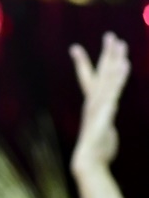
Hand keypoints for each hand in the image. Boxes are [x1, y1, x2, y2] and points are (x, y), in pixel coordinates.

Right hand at [70, 32, 129, 175]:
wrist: (90, 162)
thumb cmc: (97, 153)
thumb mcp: (102, 135)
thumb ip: (104, 126)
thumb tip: (104, 128)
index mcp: (91, 105)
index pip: (87, 79)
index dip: (82, 63)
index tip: (74, 48)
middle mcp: (93, 101)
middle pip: (100, 73)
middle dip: (105, 54)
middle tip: (110, 35)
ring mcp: (98, 106)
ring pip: (108, 77)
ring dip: (114, 59)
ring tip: (119, 42)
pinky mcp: (105, 111)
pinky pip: (114, 90)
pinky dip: (118, 76)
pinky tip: (123, 64)